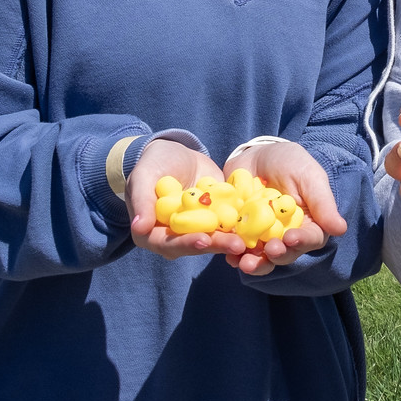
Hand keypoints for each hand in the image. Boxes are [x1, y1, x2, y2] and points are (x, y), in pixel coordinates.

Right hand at [126, 139, 240, 262]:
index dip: (186, 243)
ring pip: (216, 239)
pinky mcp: (216, 221)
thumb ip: (141, 201)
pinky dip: (243, 227)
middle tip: (237, 244)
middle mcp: (176, 237)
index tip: (203, 240)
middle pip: (196, 245)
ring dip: (232, 240)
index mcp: (152, 233)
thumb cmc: (154, 164)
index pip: (168, 244)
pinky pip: (229, 226)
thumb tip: (140, 228)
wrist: (176, 154)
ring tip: (250, 240)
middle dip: (217, 245)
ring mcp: (198, 230)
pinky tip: (260, 227)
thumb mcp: (144, 175)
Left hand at [222, 140, 348, 275]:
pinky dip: (234, 253)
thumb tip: (340, 229)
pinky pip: (239, 248)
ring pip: (262, 258)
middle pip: (286, 254)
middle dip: (278, 255)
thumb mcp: (308, 176)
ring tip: (245, 263)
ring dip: (255, 263)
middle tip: (270, 250)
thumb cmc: (289, 162)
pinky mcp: (242, 233)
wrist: (255, 154)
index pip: (311, 239)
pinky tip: (229, 255)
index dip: (302, 241)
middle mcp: (287, 235)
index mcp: (308, 223)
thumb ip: (322, 202)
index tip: (291, 238)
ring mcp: (263, 236)